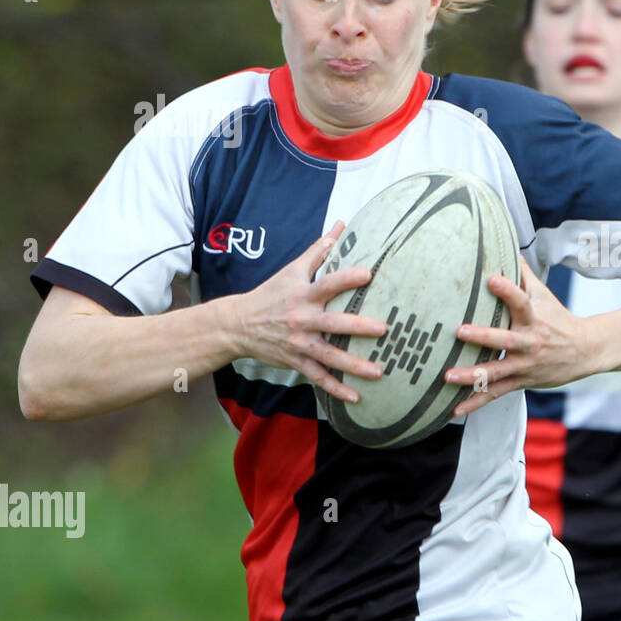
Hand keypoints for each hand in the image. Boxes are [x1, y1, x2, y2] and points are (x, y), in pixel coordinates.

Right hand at [227, 221, 388, 403]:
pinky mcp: (296, 362)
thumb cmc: (272, 293)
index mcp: (303, 294)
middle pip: (332, 323)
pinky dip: (336, 388)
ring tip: (378, 372)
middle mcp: (302, 319)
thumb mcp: (293, 270)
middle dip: (357, 326)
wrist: (238, 325)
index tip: (368, 274)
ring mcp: (299, 343)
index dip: (346, 278)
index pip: (327, 283)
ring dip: (353, 365)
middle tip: (383, 329)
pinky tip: (357, 397)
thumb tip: (341, 223)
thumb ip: (320, 249)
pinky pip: (319, 377)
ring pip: (329, 356)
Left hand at [444, 257, 595, 416]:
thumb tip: (508, 247)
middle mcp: (530, 342)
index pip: (521, 301)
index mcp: (534, 318)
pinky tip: (455, 410)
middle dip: (483, 337)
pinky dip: (476, 402)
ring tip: (449, 376)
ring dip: (473, 375)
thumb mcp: (544, 295)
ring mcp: (525, 365)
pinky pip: (496, 393)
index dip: (507, 290)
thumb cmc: (557, 319)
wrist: (585, 352)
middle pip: (505, 340)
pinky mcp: (522, 382)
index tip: (491, 279)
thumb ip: (524, 275)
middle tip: (460, 332)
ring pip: (497, 372)